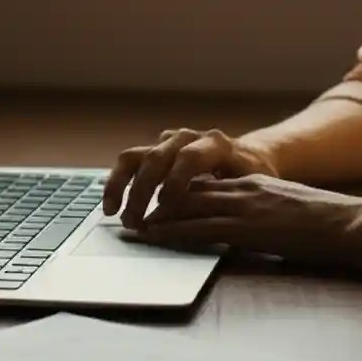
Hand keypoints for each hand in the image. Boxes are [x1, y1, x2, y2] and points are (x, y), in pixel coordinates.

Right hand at [103, 128, 275, 229]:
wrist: (247, 156)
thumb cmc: (249, 177)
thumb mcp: (249, 186)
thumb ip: (228, 196)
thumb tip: (211, 220)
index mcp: (215, 144)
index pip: (189, 158)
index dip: (176, 182)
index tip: (165, 208)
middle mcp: (187, 138)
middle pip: (156, 158)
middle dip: (142, 192)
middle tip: (135, 222)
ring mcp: (167, 142)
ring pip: (135, 156)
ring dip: (120, 185)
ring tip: (113, 212)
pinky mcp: (154, 150)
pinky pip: (129, 162)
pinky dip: (117, 183)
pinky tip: (111, 207)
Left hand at [138, 174, 361, 265]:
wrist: (350, 223)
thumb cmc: (329, 222)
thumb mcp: (291, 206)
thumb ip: (266, 209)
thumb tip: (254, 224)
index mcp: (254, 182)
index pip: (207, 183)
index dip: (178, 190)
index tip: (157, 196)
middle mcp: (243, 189)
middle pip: (190, 190)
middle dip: (159, 200)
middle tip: (132, 209)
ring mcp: (244, 206)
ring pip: (188, 206)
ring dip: (158, 216)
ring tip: (134, 226)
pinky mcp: (246, 228)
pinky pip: (200, 228)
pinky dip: (173, 231)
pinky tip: (156, 237)